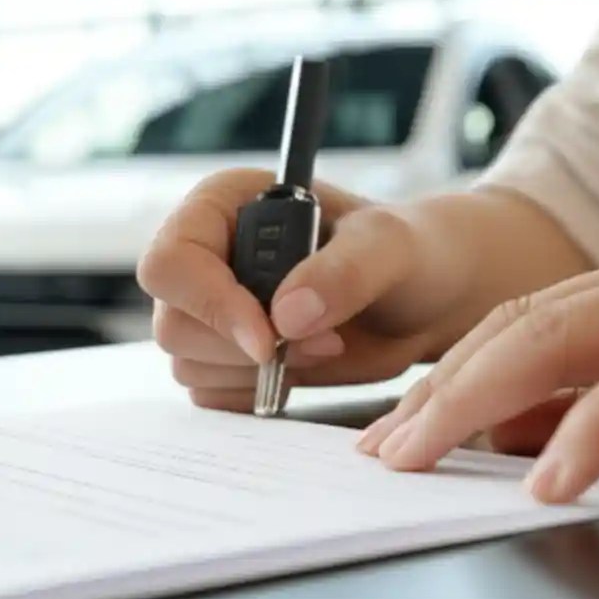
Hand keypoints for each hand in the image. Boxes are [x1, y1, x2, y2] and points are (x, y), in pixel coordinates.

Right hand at [137, 169, 468, 410]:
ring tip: (323, 346)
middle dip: (244, 348)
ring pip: (187, 364)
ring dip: (255, 373)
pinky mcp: (223, 357)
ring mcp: (209, 310)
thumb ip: (345, 271)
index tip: (269, 337)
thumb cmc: (409, 250)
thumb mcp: (390, 246)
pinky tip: (303, 366)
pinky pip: (211, 393)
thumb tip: (286, 315)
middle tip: (323, 341)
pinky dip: (256, 393)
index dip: (210, 304)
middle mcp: (203, 256)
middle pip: (173, 324)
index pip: (171, 262)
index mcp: (221, 206)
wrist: (427, 299)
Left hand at [360, 242, 598, 503]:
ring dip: (472, 401)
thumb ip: (593, 400)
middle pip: (521, 325)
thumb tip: (502, 431)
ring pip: (559, 337)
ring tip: (419, 456)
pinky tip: (546, 481)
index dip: (444, 376)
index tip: (390, 431)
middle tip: (383, 451)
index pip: (521, 320)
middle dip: (438, 391)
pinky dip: (587, 432)